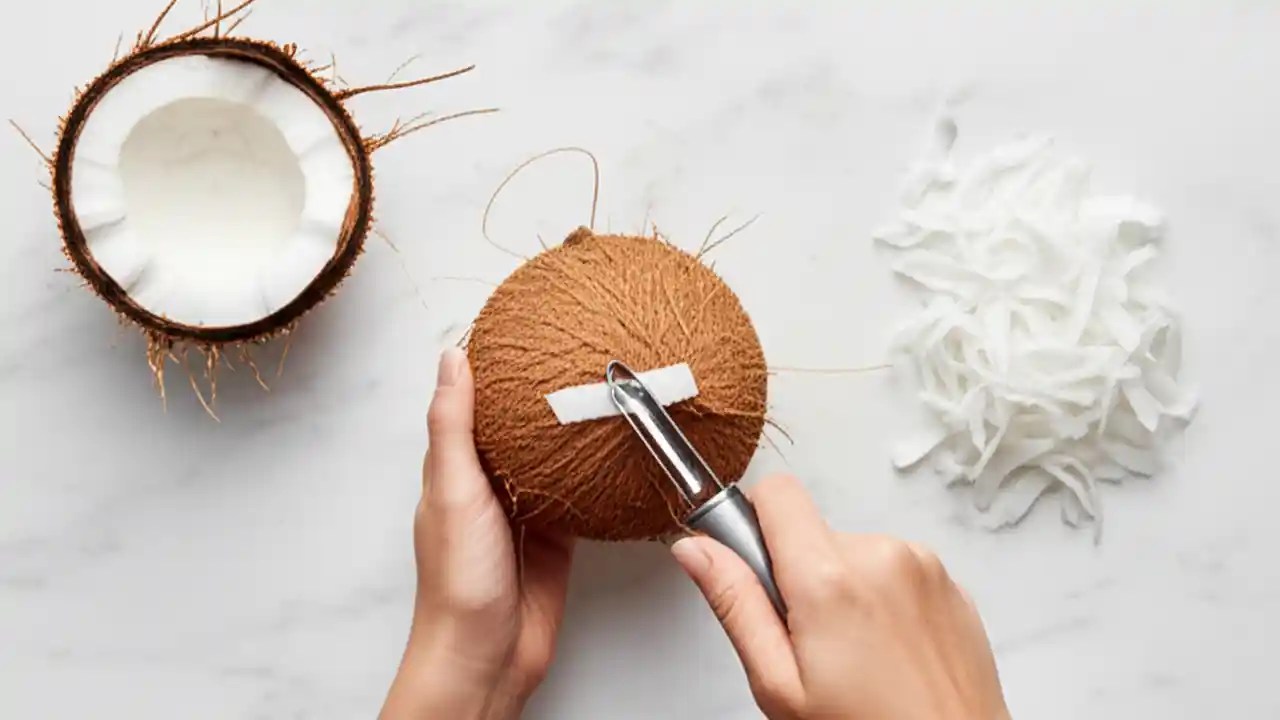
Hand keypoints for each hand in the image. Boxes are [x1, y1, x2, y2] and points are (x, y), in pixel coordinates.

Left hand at [382, 348, 575, 719]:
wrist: (489, 654)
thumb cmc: (458, 583)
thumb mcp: (453, 491)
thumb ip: (454, 427)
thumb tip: (453, 359)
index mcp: (454, 468)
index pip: (470, 400)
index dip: (490, 362)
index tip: (517, 323)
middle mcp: (489, 485)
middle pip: (516, 424)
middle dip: (539, 389)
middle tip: (574, 346)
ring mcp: (525, 511)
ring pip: (551, 456)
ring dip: (570, 427)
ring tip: (601, 384)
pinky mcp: (556, 537)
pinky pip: (580, 494)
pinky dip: (595, 471)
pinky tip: (616, 449)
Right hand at [671, 474, 1008, 719]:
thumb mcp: (780, 685)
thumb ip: (735, 604)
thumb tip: (696, 550)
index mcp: (830, 578)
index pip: (775, 491)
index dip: (752, 523)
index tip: (753, 566)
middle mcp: (881, 556)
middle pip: (812, 531)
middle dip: (798, 574)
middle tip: (806, 643)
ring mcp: (921, 567)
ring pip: (853, 552)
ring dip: (843, 590)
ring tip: (853, 655)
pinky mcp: (949, 582)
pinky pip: (893, 571)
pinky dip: (882, 601)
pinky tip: (886, 653)